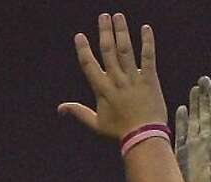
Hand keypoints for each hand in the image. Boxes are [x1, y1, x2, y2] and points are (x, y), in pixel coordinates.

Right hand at [60, 13, 166, 140]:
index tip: (80, 36)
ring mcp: (133, 78)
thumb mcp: (96, 123)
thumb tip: (60, 108)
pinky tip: (145, 28)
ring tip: (118, 16)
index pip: (89, 64)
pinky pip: (148, 56)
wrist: (143, 137)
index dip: (83, 49)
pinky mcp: (149, 79)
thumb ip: (79, 112)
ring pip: (125, 49)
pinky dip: (147, 42)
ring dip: (121, 31)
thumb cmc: (119, 131)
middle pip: (108, 50)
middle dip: (104, 31)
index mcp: (102, 89)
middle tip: (103, 16)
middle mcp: (116, 80)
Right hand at [174, 76, 210, 181]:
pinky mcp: (184, 155)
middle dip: (206, 97)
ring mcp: (195, 148)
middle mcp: (207, 143)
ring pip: (196, 121)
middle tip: (204, 79)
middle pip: (207, 115)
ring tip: (195, 88)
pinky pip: (183, 133)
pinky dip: (182, 121)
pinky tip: (181, 109)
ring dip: (196, 105)